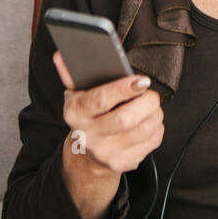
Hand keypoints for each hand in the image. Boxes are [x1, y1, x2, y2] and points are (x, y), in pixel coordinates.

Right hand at [53, 51, 164, 176]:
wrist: (86, 154)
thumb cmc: (86, 115)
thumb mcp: (76, 94)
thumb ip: (72, 73)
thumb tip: (61, 55)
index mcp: (75, 112)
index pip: (100, 100)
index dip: (124, 89)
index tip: (142, 80)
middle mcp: (88, 135)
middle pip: (125, 119)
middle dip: (146, 102)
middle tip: (150, 93)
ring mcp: (105, 153)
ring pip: (143, 130)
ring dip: (155, 113)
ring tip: (151, 105)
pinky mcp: (123, 163)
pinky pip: (151, 142)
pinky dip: (157, 127)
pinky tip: (149, 120)